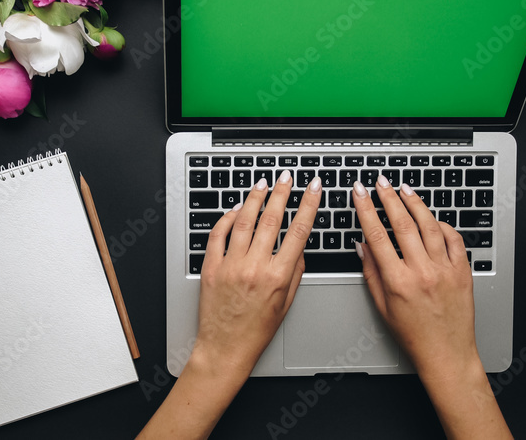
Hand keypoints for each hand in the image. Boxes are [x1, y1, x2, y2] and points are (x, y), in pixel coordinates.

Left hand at [138, 171, 321, 439]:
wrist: (224, 349)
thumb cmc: (256, 332)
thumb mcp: (286, 304)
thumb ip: (295, 272)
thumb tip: (298, 247)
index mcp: (278, 276)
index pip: (299, 230)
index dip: (309, 204)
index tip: (314, 188)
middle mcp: (254, 267)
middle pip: (271, 219)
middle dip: (282, 193)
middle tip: (286, 177)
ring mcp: (230, 265)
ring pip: (243, 220)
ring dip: (255, 198)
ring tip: (263, 185)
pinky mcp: (210, 267)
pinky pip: (218, 234)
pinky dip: (226, 217)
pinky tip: (235, 208)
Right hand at [352, 176, 511, 438]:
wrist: (447, 353)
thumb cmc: (414, 335)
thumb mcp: (383, 307)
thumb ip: (371, 273)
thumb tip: (363, 245)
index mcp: (398, 281)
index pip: (377, 236)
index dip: (366, 209)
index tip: (360, 193)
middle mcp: (422, 272)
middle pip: (402, 224)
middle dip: (389, 198)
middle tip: (381, 182)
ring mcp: (445, 270)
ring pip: (429, 226)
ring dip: (415, 204)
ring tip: (404, 189)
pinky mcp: (463, 271)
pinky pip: (454, 239)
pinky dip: (442, 224)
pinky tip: (432, 217)